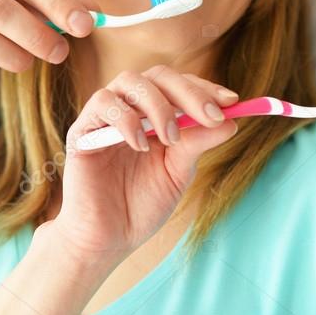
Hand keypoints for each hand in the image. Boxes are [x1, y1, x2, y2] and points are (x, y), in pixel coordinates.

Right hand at [52, 66, 240, 259]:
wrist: (106, 239)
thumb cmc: (141, 205)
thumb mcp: (178, 172)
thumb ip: (198, 144)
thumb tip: (231, 122)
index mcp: (155, 114)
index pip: (181, 84)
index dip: (206, 88)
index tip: (232, 102)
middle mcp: (131, 107)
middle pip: (159, 75)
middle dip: (190, 92)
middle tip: (210, 117)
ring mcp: (105, 116)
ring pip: (130, 80)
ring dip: (158, 105)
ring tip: (171, 138)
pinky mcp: (82, 130)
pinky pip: (102, 103)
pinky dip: (126, 120)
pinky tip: (140, 146)